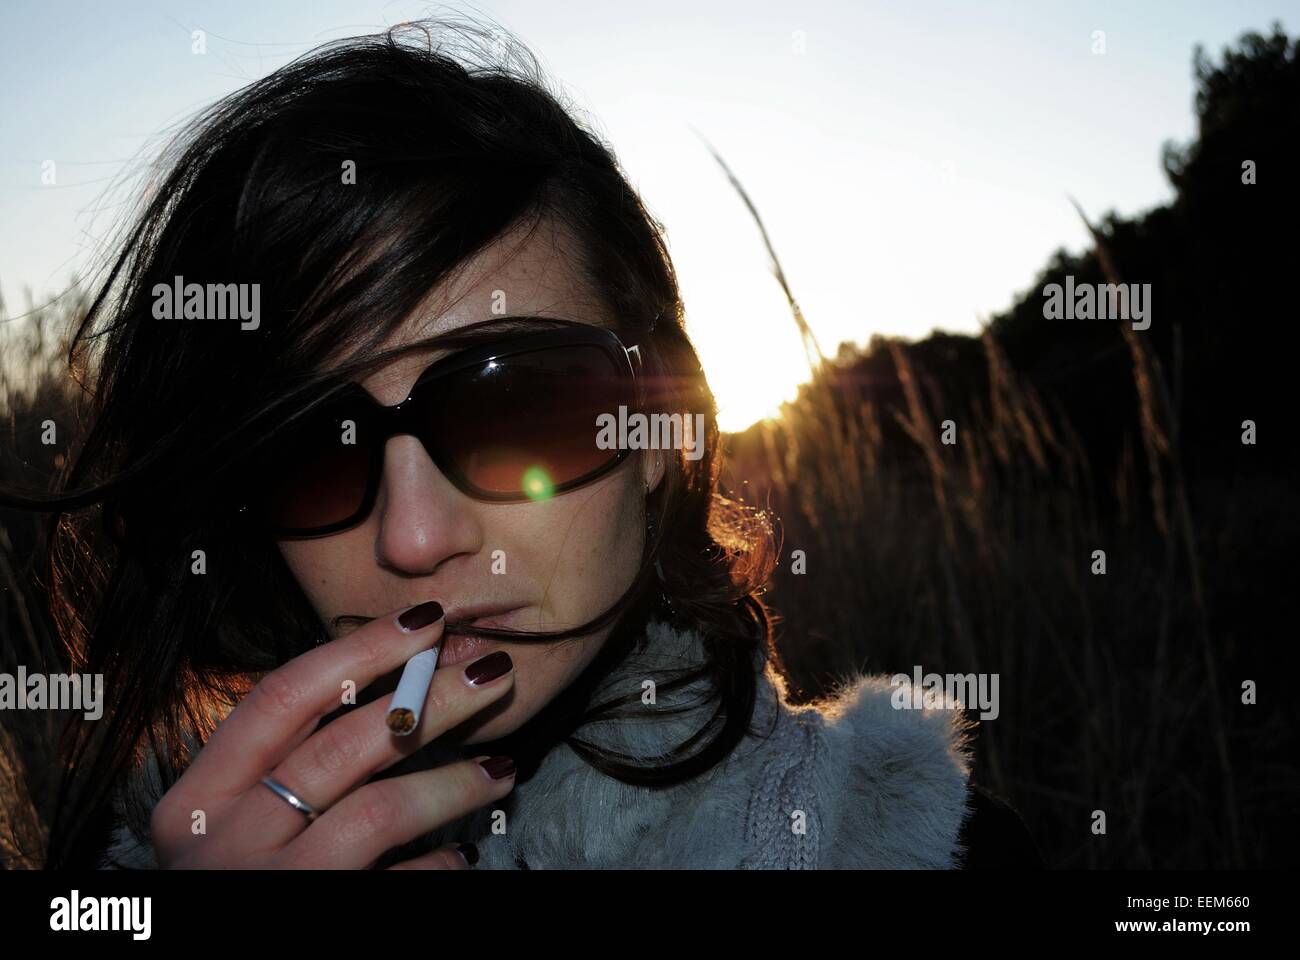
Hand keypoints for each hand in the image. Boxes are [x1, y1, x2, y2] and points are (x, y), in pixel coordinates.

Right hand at [150, 600, 515, 867]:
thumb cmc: (235, 885)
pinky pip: (398, 889)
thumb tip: (388, 682)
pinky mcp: (324, 928)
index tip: (426, 621)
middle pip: (343, 747)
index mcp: (195, 801)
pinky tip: (463, 858)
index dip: (358, 651)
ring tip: (502, 766)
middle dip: (430, 701)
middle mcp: (221, 845)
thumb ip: (281, 763)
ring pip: (378, 813)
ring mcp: (272, 892)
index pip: (282, 698)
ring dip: (453, 783)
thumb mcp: (229, 823)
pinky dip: (438, 868)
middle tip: (493, 673)